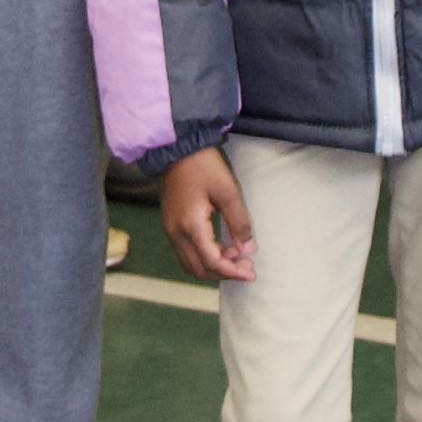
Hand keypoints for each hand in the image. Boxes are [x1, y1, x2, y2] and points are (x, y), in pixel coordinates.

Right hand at [160, 148, 256, 284]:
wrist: (177, 148)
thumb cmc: (204, 166)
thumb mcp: (228, 191)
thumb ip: (239, 222)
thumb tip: (248, 249)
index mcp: (191, 227)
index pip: (212, 262)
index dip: (233, 272)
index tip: (251, 273)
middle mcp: (176, 234)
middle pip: (198, 270)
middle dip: (224, 273)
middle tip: (246, 265)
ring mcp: (170, 230)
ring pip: (190, 264)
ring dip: (213, 266)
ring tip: (235, 255)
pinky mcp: (170, 225)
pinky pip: (186, 253)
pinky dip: (204, 257)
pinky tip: (221, 246)